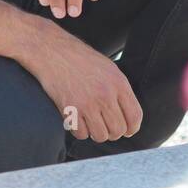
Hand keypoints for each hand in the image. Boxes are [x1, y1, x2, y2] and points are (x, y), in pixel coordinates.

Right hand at [29, 23, 142, 142]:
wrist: (53, 51)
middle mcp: (105, 95)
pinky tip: (78, 120)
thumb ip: (120, 91)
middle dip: (113, 132)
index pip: (134, 116)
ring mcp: (87, 104)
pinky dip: (80, 131)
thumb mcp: (109, 68)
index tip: (128, 131)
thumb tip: (128, 116)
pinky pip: (81, 134)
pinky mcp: (70, 110)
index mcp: (118, 83)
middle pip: (118, 130)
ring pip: (101, 136)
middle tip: (106, 126)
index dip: (132, 128)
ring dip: (97, 133)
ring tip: (92, 123)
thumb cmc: (80, 59)